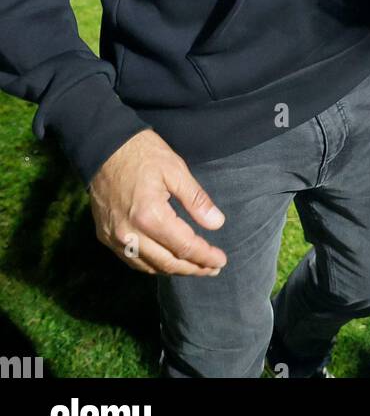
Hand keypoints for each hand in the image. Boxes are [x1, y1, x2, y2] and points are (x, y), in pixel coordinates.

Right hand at [88, 129, 227, 276]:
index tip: (221, 260)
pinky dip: (152, 264)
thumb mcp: (176, 170)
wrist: (103, 146)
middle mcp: (129, 233)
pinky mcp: (105, 235)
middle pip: (167, 263)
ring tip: (194, 267)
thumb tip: (217, 224)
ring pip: (149, 266)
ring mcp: (114, 237)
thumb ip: (196, 200)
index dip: (205, 256)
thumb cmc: (143, 153)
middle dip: (193, 268)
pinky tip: (166, 260)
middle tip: (212, 269)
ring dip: (173, 270)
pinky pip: (132, 259)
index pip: (184, 246)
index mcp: (149, 215)